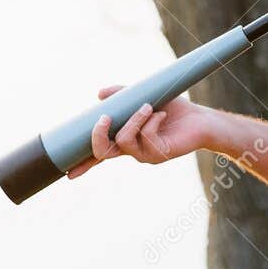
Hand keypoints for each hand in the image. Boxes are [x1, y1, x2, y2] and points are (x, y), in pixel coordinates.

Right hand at [66, 86, 208, 178]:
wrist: (200, 118)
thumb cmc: (172, 107)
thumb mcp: (142, 95)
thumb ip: (121, 95)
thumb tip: (99, 94)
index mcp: (124, 139)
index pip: (99, 153)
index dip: (83, 164)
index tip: (67, 174)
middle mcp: (131, 150)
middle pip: (103, 152)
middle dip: (98, 135)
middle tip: (104, 117)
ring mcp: (144, 154)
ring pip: (124, 140)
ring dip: (133, 119)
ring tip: (147, 106)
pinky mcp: (159, 154)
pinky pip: (145, 137)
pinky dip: (151, 120)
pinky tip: (162, 114)